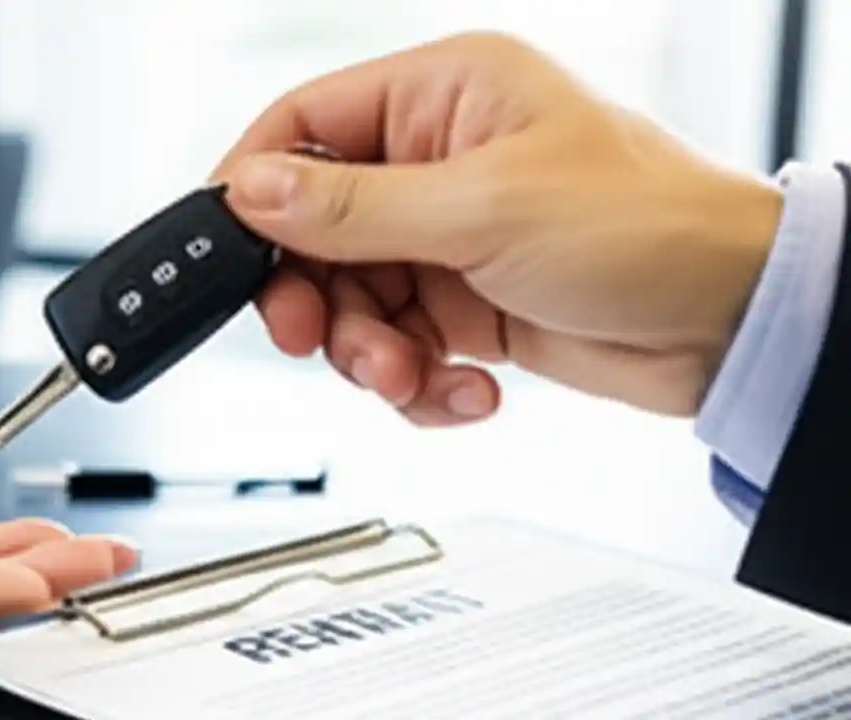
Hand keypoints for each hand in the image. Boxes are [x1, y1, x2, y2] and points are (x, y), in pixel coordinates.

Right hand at [212, 32, 782, 421]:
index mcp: (441, 96)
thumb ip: (353, 208)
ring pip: (351, 300)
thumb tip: (250, 192)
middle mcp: (436, 162)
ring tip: (411, 372)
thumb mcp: (483, 208)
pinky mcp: (465, 305)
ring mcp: (448, 237)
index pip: (305, 123)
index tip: (226, 246)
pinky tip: (464, 388)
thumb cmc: (648, 226)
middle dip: (314, 294)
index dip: (255, 183)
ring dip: (369, 352)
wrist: (732, 323)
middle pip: (315, 227)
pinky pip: (398, 346)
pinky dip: (417, 381)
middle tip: (317, 336)